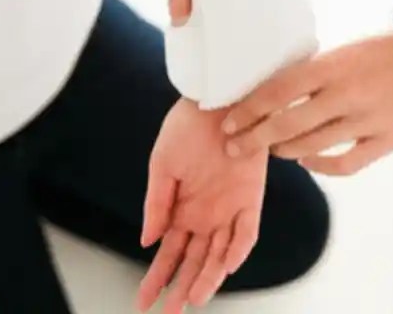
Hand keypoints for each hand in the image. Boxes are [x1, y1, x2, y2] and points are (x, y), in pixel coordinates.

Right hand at [138, 99, 266, 312]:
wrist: (217, 100)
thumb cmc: (185, 128)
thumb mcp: (161, 165)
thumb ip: (156, 204)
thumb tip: (147, 241)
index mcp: (180, 209)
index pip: (167, 253)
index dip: (155, 278)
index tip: (142, 301)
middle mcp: (205, 215)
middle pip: (193, 262)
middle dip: (180, 289)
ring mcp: (228, 210)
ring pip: (219, 255)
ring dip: (207, 278)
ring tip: (194, 300)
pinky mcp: (251, 199)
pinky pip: (247, 232)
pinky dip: (238, 250)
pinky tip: (225, 266)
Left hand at [222, 20, 392, 174]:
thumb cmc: (388, 49)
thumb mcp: (344, 50)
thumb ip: (313, 72)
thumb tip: (271, 93)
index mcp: (332, 66)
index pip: (276, 92)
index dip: (248, 111)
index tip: (228, 122)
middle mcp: (346, 94)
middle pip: (287, 125)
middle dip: (254, 139)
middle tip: (233, 146)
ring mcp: (369, 120)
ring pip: (311, 146)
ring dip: (283, 151)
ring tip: (268, 149)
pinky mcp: (389, 140)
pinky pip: (345, 163)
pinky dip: (320, 166)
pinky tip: (306, 161)